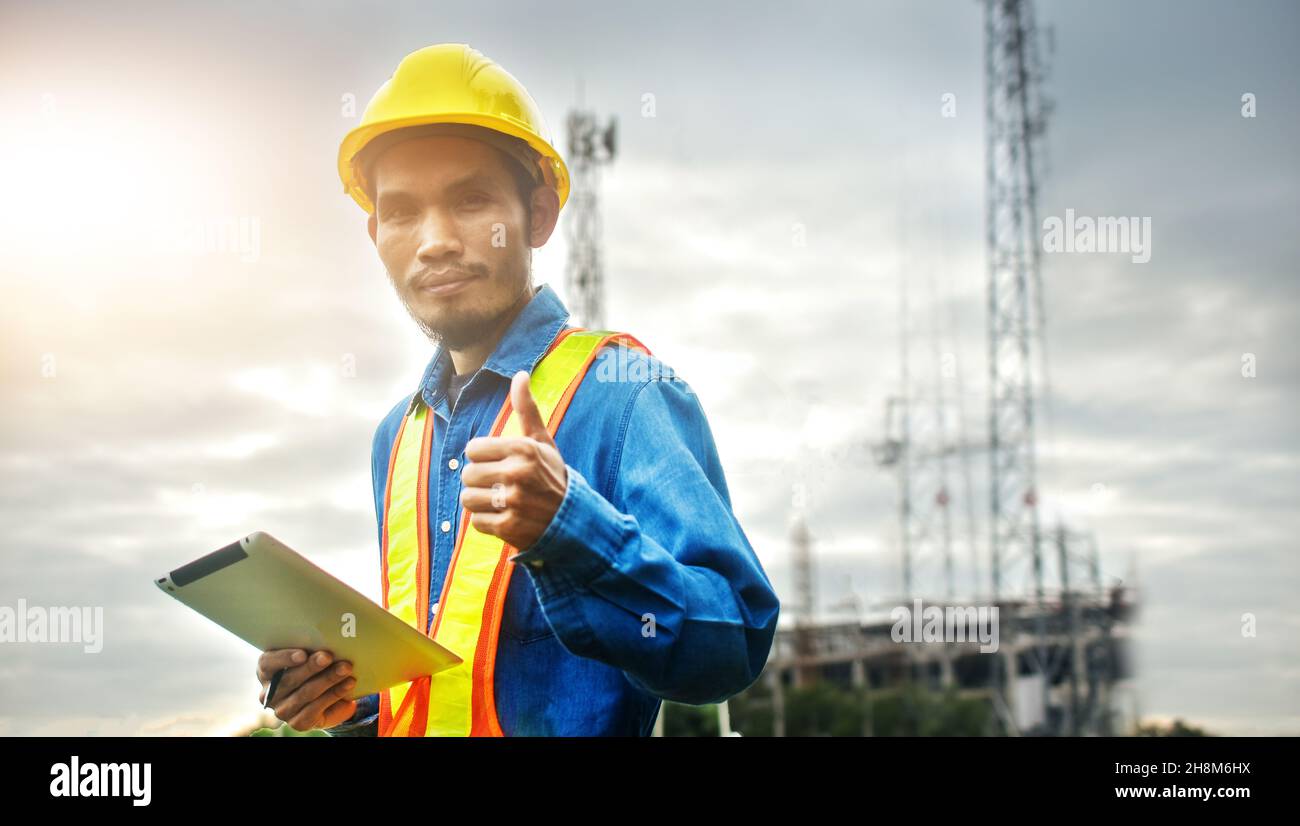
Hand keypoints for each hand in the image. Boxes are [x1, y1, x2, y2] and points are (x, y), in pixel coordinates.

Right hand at [256, 648, 356, 731]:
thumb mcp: (310, 657)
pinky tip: (349, 683)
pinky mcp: (298, 722)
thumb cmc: (315, 669)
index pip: (267, 663)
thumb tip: (328, 637)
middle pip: (289, 679)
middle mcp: (270, 694)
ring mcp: (283, 710)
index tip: (303, 654)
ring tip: (345, 668)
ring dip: (328, 679)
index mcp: (266, 672)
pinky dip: (335, 693)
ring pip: (305, 693)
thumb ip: (311, 649)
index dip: (283, 658)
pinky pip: (316, 708)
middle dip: (311, 667)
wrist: (328, 700)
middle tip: (328, 656)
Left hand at [460, 370, 568, 550]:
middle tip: (500, 486)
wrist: (573, 520)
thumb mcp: (542, 442)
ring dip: (481, 503)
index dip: (484, 458)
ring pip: (468, 498)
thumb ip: (527, 409)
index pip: (473, 449)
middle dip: (480, 481)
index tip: (501, 465)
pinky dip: (488, 522)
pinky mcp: (509, 527)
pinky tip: (506, 518)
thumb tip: (520, 374)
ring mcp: (513, 501)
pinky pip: (476, 522)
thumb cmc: (552, 476)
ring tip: (501, 502)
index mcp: (523, 448)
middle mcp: (518, 473)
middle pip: (467, 474)